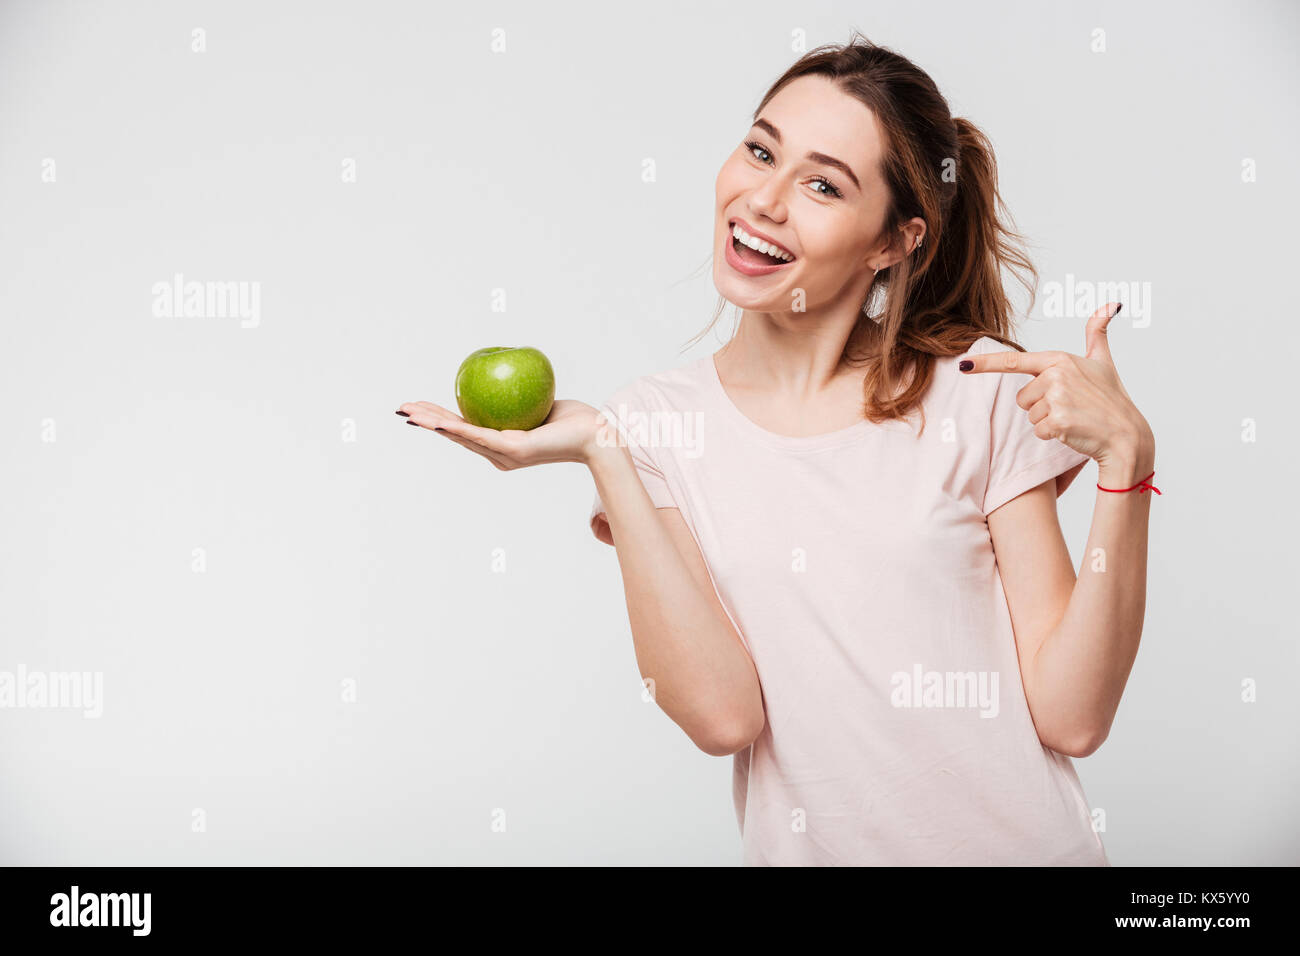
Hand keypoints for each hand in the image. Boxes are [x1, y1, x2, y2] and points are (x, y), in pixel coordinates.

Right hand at [396, 399, 607, 468]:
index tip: (418, 408)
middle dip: (426, 422)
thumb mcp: (536, 403)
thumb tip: (502, 373)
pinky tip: (438, 420)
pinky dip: (456, 427)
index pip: (464, 429)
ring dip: (432, 425)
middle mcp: (498, 455)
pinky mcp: (513, 450)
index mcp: (500, 445)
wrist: (595, 436)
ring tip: (410, 415)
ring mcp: (504, 455)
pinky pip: (479, 435)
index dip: (438, 419)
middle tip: (402, 409)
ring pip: (460, 436)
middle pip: (454, 435)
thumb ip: (517, 396)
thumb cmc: (572, 419)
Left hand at [958, 302, 1154, 471]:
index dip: (985, 364)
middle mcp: (1056, 376)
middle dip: (1041, 405)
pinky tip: (1073, 429)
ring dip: (1047, 420)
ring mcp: (1057, 398)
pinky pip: (1039, 431)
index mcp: (1060, 360)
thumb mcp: (1103, 361)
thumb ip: (1097, 332)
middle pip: (1022, 397)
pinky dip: (1053, 434)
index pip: (1014, 362)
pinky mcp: (1058, 422)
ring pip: (1029, 415)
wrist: (1126, 434)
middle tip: (1070, 405)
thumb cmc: (1112, 398)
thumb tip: (1109, 304)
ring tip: (1073, 416)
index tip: (963, 365)